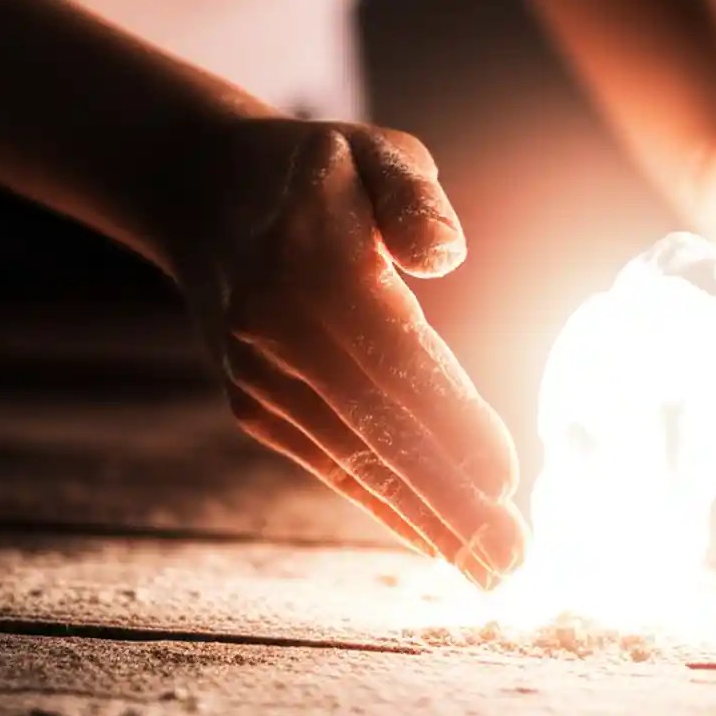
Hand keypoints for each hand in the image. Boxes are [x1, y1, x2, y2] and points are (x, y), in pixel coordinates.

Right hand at [162, 118, 527, 588]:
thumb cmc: (315, 171)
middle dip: (448, 500)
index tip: (506, 479)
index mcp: (311, 264)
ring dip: (423, 519)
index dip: (449, 420)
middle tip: (512, 558)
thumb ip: (412, 194)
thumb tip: (444, 257)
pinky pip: (327, 462)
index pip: (394, 356)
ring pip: (353, 459)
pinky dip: (381, 503)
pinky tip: (432, 540)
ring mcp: (256, 377)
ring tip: (489, 568)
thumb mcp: (370, 146)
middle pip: (375, 428)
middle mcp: (275, 332)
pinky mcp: (252, 406)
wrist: (202, 194)